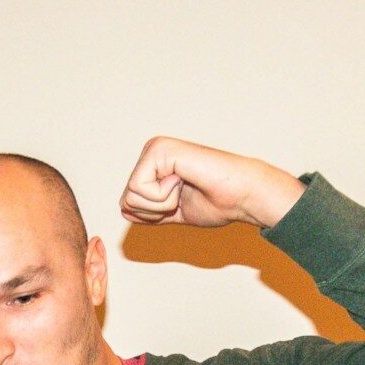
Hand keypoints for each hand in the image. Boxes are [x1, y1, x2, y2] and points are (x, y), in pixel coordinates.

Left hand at [119, 137, 304, 229]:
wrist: (241, 196)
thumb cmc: (217, 202)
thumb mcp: (175, 211)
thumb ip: (151, 211)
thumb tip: (123, 209)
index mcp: (155, 165)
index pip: (128, 202)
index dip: (152, 215)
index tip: (180, 203)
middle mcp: (152, 152)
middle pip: (125, 200)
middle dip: (154, 211)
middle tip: (182, 196)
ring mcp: (155, 149)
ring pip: (130, 196)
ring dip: (161, 204)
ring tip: (185, 188)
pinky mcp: (159, 150)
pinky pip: (139, 189)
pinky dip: (163, 197)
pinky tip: (184, 182)